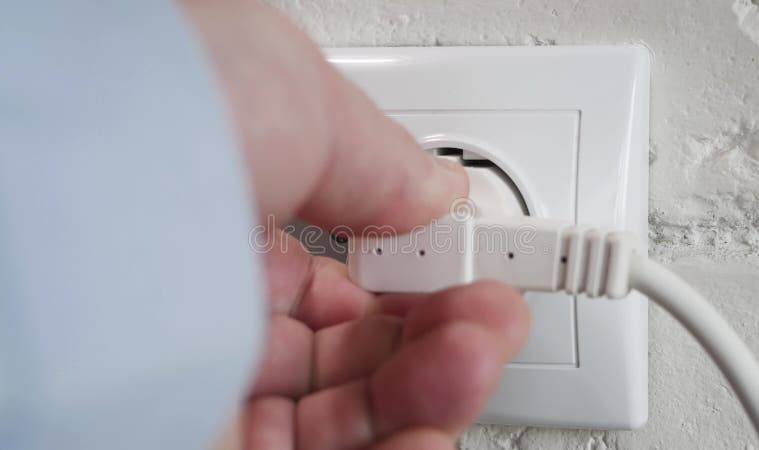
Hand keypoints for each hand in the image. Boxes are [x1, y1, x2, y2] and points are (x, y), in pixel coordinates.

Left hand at [182, 2, 530, 448]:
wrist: (58, 163)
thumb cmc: (161, 103)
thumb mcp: (303, 100)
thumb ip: (383, 165)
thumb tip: (438, 199)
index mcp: (232, 227)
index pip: (347, 281)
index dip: (421, 284)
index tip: (473, 274)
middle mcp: (210, 310)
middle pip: (353, 357)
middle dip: (441, 341)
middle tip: (487, 322)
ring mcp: (200, 385)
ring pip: (338, 426)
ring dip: (427, 401)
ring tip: (468, 366)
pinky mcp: (182, 441)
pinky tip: (426, 436)